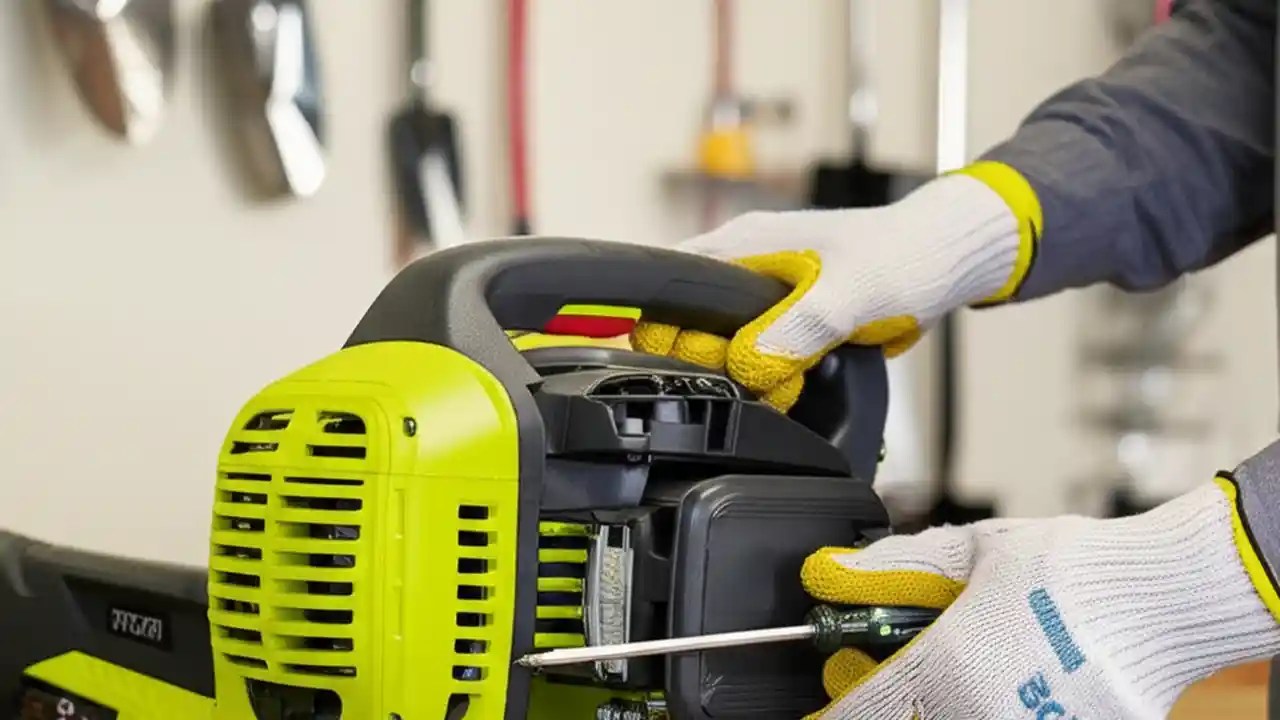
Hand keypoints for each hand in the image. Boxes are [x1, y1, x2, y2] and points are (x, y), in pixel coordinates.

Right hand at [632, 163, 1038, 409]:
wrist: (948, 261)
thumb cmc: (906, 255)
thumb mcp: (849, 293)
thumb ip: (797, 328)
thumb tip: (749, 363)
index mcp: (744, 245)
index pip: (671, 286)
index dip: (672, 328)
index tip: (699, 360)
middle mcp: (746, 267)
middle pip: (692, 325)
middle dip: (714, 360)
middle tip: (757, 375)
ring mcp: (767, 297)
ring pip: (726, 347)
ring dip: (747, 374)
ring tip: (786, 380)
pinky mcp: (791, 321)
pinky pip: (761, 358)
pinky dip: (773, 379)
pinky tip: (797, 384)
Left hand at [801, 478, 1279, 718]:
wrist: (1160, 597)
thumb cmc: (1068, 570)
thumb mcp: (969, 552)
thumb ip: (891, 570)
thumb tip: (831, 573)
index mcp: (947, 670)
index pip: (863, 713)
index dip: (836, 711)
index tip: (831, 700)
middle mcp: (978, 717)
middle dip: (887, 704)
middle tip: (902, 665)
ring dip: (936, 704)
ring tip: (963, 663)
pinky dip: (982, 707)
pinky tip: (1003, 678)